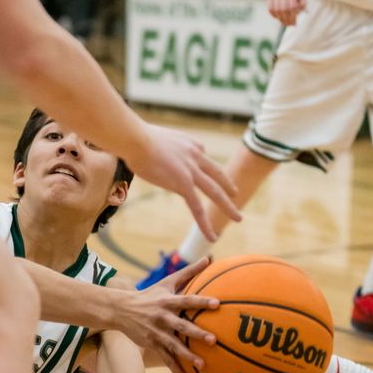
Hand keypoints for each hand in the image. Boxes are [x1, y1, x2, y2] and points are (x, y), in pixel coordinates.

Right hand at [114, 258, 218, 372]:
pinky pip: (167, 360)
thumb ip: (189, 271)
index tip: (217, 304)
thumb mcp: (167, 282)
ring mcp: (156, 333)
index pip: (187, 300)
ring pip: (174, 346)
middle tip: (213, 340)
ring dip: (188, 356)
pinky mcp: (152, 345)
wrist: (121, 310)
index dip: (201, 302)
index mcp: (167, 301)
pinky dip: (177, 370)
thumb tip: (209, 257)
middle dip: (196, 333)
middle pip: (181, 326)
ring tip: (202, 365)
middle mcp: (162, 318)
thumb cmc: (150, 294)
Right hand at [125, 124, 240, 241]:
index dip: (199, 160)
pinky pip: (197, 208)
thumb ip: (156, 143)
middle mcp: (194, 155)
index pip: (200, 153)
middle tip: (235, 192)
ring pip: (214, 192)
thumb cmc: (133, 137)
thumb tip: (145, 147)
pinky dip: (205, 224)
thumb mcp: (150, 136)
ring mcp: (191, 171)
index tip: (193, 164)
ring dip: (227, 206)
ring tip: (238, 218)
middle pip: (216, 173)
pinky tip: (212, 237)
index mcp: (188, 143)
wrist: (135, 138)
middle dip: (227, 184)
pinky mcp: (183, 184)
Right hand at [267, 0, 304, 25]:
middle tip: (289, 25)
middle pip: (284, 10)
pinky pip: (270, 9)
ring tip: (284, 22)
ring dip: (280, 18)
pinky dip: (274, 15)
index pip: (292, 7)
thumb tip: (297, 14)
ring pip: (276, 10)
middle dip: (286, 19)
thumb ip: (302, 4)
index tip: (294, 23)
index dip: (293, 16)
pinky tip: (278, 17)